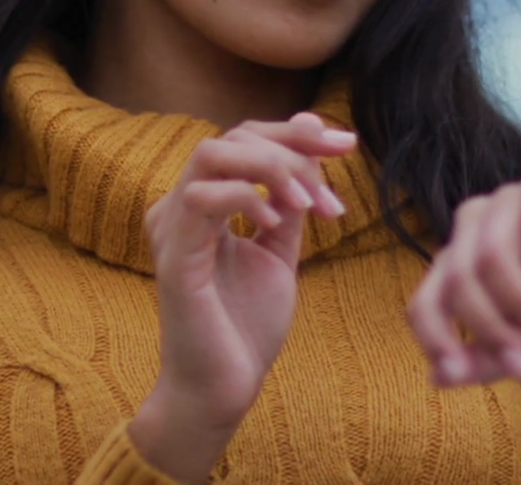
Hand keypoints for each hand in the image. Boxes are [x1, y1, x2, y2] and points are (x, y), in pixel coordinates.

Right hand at [128, 112, 354, 481]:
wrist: (224, 388)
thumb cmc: (246, 326)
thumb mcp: (279, 252)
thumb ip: (289, 204)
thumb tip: (311, 152)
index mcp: (204, 202)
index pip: (245, 138)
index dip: (297, 131)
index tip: (349, 143)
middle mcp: (181, 205)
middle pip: (233, 135)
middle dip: (295, 145)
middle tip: (340, 172)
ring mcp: (172, 227)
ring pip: (214, 153)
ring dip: (273, 167)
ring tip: (310, 202)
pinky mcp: (174, 256)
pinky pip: (203, 198)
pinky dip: (248, 198)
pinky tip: (278, 224)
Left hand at [406, 157, 520, 388]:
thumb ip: (494, 357)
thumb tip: (437, 377)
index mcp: (464, 265)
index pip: (424, 302)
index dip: (435, 339)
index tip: (460, 373)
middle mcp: (478, 228)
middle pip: (460, 281)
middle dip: (497, 328)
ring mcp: (511, 198)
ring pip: (493, 254)